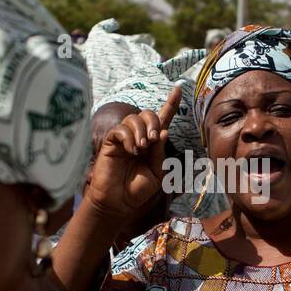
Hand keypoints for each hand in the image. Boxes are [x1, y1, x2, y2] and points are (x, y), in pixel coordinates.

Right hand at [82, 84, 181, 220]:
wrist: (120, 201)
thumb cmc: (138, 189)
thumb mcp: (157, 172)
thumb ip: (161, 152)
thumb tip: (162, 131)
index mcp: (153, 143)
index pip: (163, 118)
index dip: (171, 103)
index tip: (179, 88)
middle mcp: (139, 136)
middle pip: (147, 114)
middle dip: (153, 122)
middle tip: (152, 141)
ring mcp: (124, 139)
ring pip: (133, 118)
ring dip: (140, 131)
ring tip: (141, 149)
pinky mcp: (111, 142)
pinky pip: (120, 129)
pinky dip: (128, 137)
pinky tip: (131, 151)